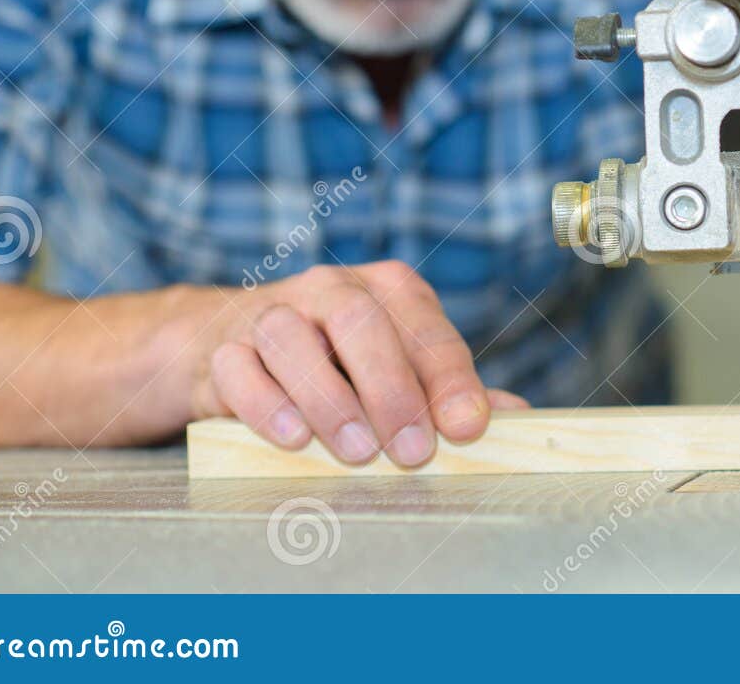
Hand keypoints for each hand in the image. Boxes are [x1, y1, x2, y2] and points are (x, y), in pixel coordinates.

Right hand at [181, 261, 525, 466]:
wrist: (227, 342)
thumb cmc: (335, 358)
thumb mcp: (398, 364)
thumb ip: (448, 391)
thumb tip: (518, 417)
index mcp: (389, 289)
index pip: (427, 329)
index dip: (450, 379)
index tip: (467, 427)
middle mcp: (331, 289)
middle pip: (360, 321)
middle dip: (392, 388)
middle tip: (413, 451)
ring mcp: (271, 313)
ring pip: (292, 338)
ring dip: (328, 397)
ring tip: (356, 450)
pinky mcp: (221, 349)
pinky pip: (236, 367)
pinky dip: (264, 402)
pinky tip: (292, 437)